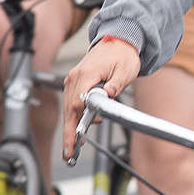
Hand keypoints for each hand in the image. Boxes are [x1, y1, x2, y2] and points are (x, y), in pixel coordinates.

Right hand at [61, 36, 140, 161]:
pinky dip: (74, 117)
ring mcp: (73, 79)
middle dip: (68, 133)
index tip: (77, 139)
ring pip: (68, 108)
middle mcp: (75, 77)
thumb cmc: (123, 55)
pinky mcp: (75, 82)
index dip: (77, 122)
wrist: (119, 41)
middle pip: (69, 109)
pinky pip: (71, 102)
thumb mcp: (125, 70)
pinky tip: (78, 132)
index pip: (77, 102)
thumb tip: (108, 94)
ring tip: (73, 148)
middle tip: (68, 154)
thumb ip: (116, 84)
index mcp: (86, 74)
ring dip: (70, 128)